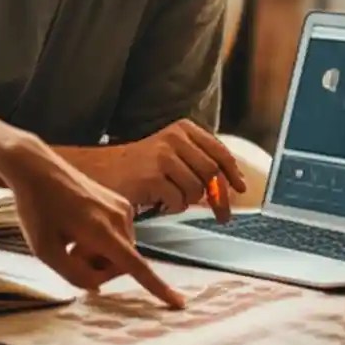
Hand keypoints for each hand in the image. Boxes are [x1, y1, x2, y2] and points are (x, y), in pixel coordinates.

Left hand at [0, 135, 186, 308]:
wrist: (37, 168)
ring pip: (121, 250)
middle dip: (98, 269)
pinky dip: (102, 240)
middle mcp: (119, 219)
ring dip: (98, 255)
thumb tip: (97, 286)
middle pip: (123, 264)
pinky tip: (77, 228)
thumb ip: (73, 274)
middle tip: (68, 255)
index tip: (179, 304)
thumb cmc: (37, 209)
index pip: (136, 266)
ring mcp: (122, 208)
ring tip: (70, 240)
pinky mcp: (120, 202)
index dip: (157, 288)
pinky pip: (119, 235)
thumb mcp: (45, 251)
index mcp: (102, 231)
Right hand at [85, 120, 245, 220]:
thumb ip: (199, 163)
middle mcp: (174, 138)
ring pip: (196, 189)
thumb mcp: (171, 154)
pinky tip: (158, 201)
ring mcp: (163, 156)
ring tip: (171, 198)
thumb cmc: (141, 167)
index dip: (233, 173)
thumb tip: (232, 186)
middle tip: (222, 215)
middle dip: (220, 197)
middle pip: (212, 172)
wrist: (103, 171)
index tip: (241, 189)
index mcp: (182, 129)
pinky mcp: (152, 176)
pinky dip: (172, 206)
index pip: (219, 151)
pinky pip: (178, 201)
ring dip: (188, 201)